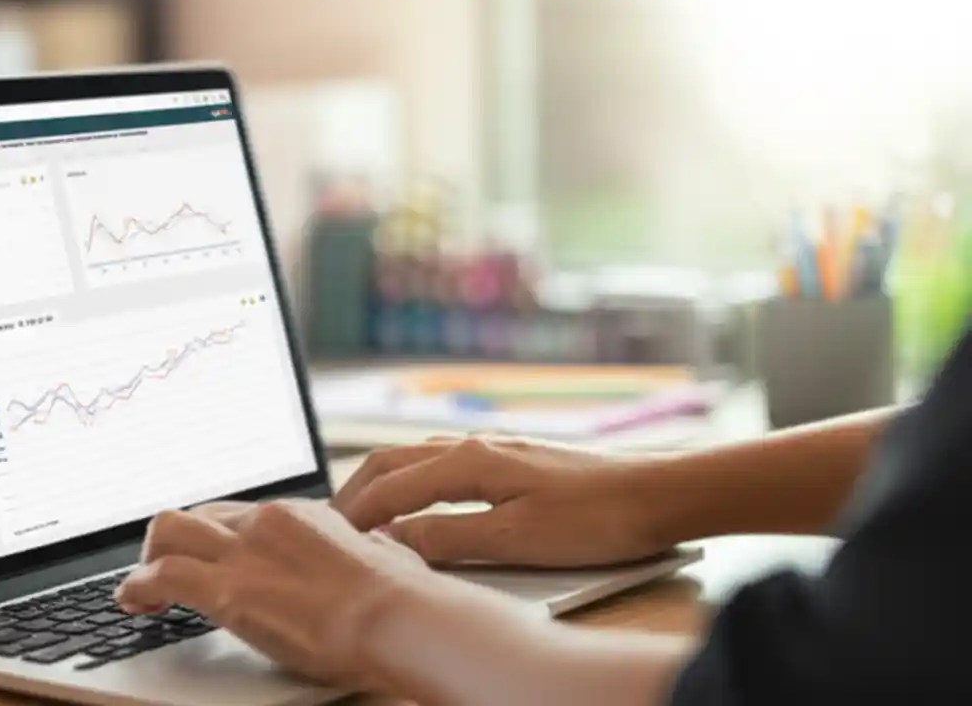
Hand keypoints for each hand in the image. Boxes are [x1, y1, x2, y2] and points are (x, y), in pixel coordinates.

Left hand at [114, 499, 435, 690]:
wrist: (395, 617)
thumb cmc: (402, 599)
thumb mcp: (387, 557)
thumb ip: (368, 551)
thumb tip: (379, 552)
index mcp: (301, 517)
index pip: (240, 514)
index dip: (217, 537)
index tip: (212, 557)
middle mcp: (266, 524)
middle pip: (198, 515)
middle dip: (177, 544)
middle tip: (168, 573)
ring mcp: (244, 553)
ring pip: (168, 531)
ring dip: (149, 558)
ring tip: (142, 590)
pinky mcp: (228, 591)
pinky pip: (161, 575)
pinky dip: (138, 586)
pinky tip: (133, 603)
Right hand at [333, 438, 666, 566]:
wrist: (658, 493)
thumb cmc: (594, 517)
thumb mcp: (513, 540)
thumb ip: (447, 538)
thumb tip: (393, 539)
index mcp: (468, 461)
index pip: (388, 484)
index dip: (353, 513)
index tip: (327, 537)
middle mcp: (475, 446)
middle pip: (394, 460)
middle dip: (356, 489)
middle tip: (331, 523)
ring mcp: (497, 449)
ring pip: (419, 459)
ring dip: (385, 483)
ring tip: (366, 512)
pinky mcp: (516, 462)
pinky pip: (446, 465)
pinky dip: (416, 483)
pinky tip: (424, 501)